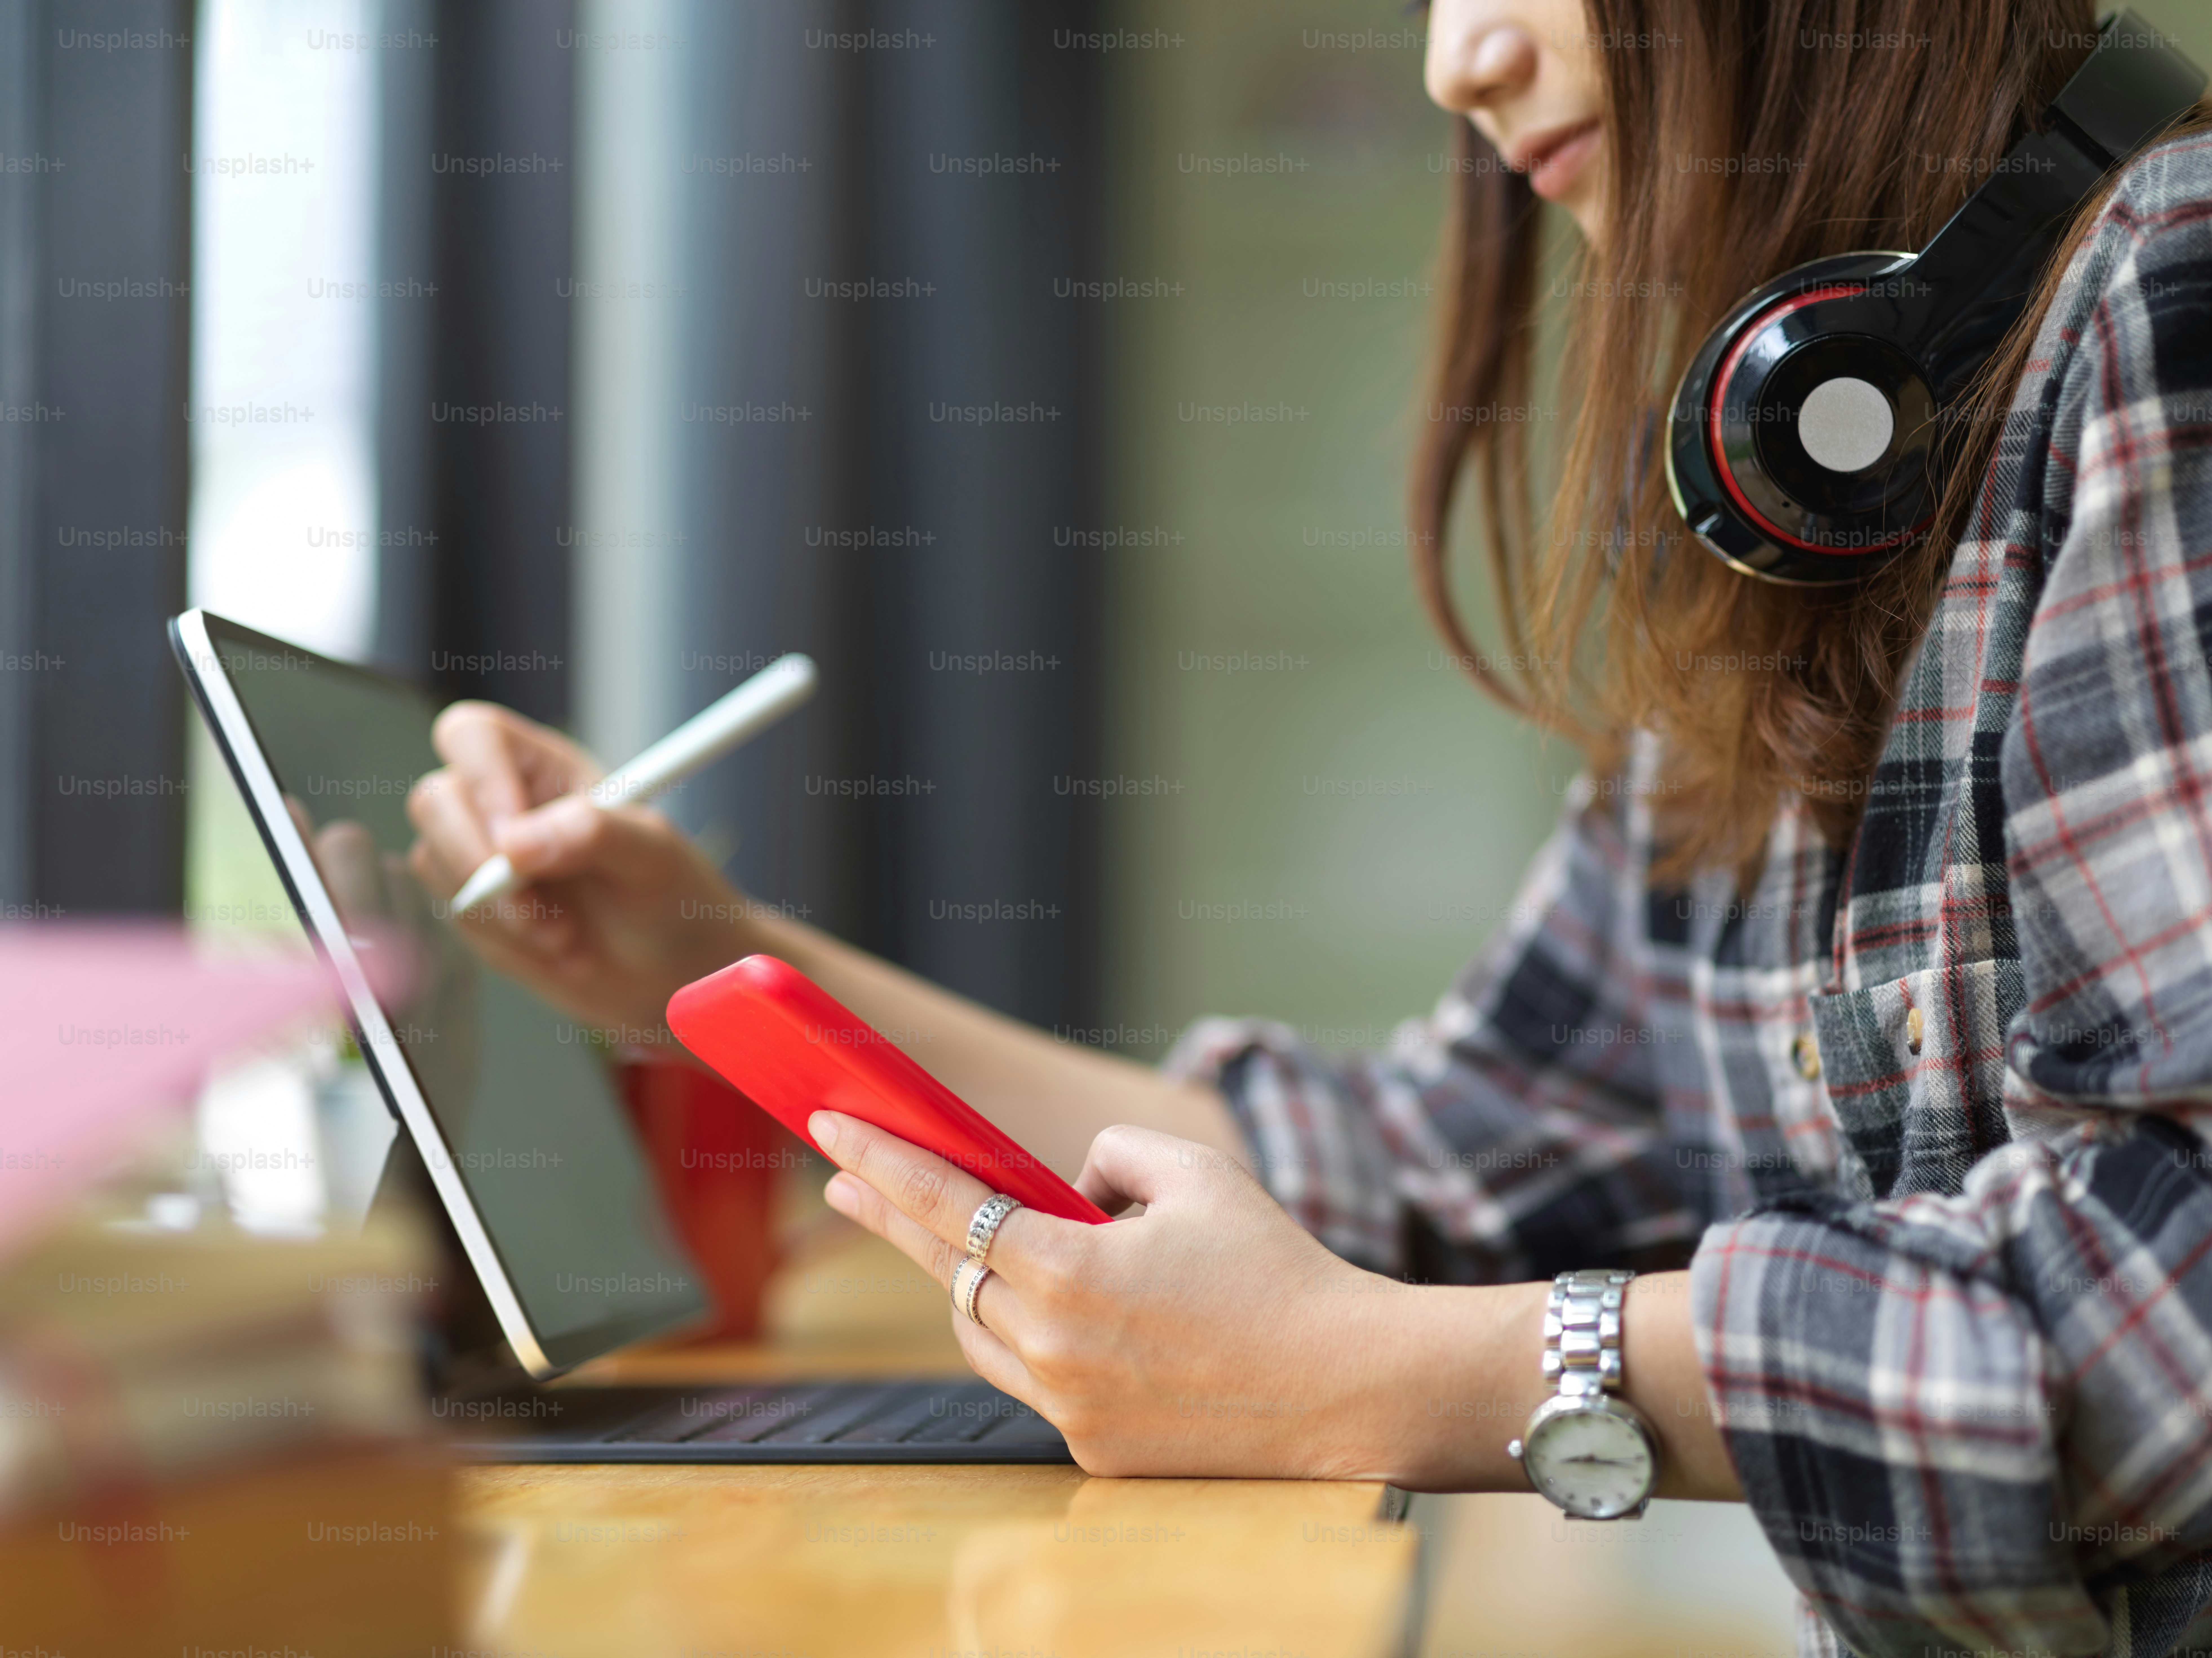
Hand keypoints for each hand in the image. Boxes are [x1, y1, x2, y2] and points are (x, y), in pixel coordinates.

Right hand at [404, 700, 757, 1042]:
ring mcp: (482, 854)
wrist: (671, 968)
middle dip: (478, 865)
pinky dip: (507, 944)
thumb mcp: (654, 856)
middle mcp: (504, 801)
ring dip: (502, 915)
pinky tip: (561, 951)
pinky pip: (458, 917)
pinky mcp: (477, 905)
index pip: (475, 735)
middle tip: (538, 911)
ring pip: (437, 865)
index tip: (513, 838)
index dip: (482, 779)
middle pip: (435, 801)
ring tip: (569, 937)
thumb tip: (515, 841)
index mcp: (545, 767)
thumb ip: (594, 833)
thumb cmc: (671, 896)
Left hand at [809, 1110, 1426, 1479]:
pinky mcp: (1095, 1453)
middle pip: (950, 1273)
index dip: (881, 1163)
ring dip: (976, 1287)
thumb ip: (1111, 1157)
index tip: (830, 1131)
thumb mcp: (1196, 1173)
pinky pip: (1038, 1384)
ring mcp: (1070, 1411)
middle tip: (845, 1179)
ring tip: (989, 1247)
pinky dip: (1041, 1342)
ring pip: (984, 1335)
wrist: (1348, 1385)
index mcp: (1069, 1271)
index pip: (945, 1205)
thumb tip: (1068, 1187)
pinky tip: (1077, 1319)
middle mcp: (1054, 1348)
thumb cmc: (1277, 1270)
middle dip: (894, 1220)